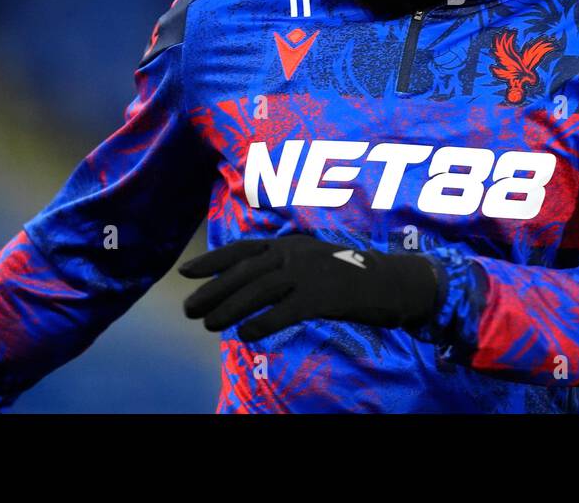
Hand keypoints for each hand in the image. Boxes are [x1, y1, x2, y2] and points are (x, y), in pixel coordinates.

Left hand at [179, 234, 439, 342]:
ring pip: (260, 290)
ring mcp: (311, 272)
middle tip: (189, 309)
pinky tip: (246, 335)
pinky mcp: (325, 296)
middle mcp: (296, 253)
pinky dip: (264, 322)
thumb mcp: (312, 262)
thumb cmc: (349, 276)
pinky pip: (287, 311)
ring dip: (230, 307)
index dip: (212, 260)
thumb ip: (282, 269)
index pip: (243, 249)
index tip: (185, 273)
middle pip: (245, 271)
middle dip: (213, 290)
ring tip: (209, 325)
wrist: (392, 282)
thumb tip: (244, 289)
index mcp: (291, 243)